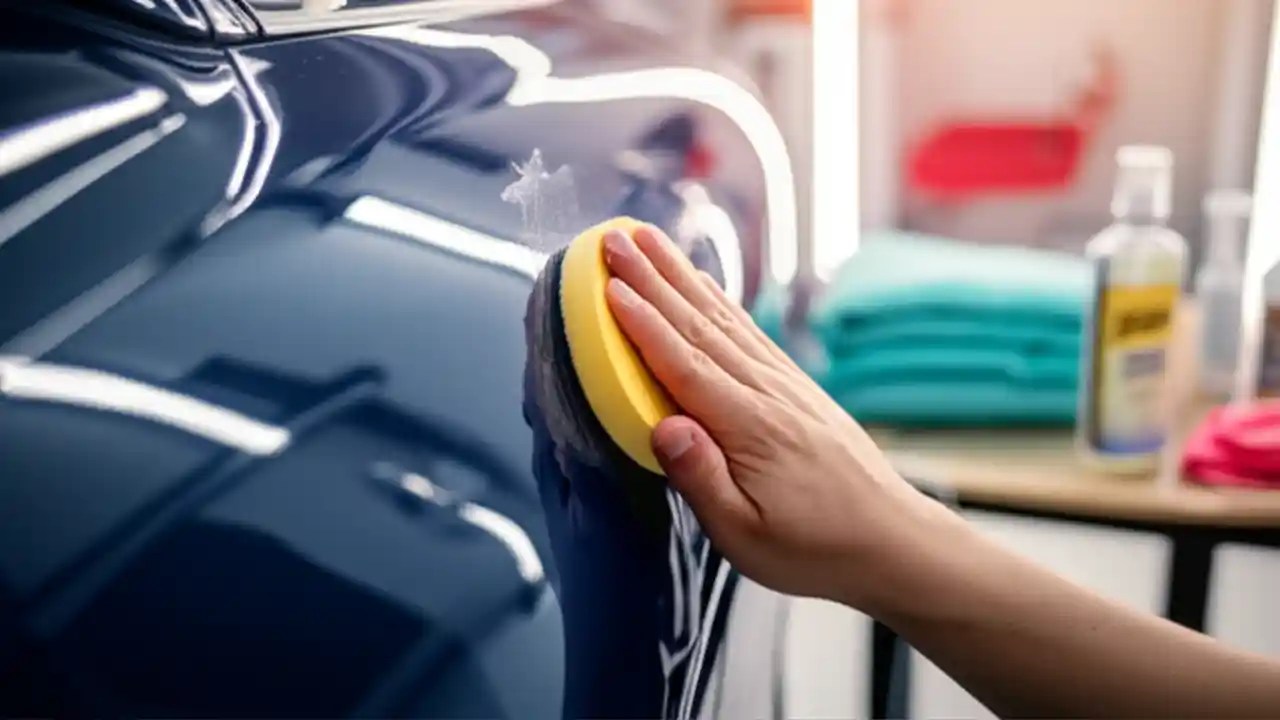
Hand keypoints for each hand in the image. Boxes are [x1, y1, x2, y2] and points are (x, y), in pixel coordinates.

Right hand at [602, 226, 952, 609]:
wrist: (890, 540)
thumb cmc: (814, 549)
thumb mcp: (747, 536)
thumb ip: (702, 479)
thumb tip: (662, 427)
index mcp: (749, 428)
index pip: (684, 365)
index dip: (643, 324)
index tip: (608, 287)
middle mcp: (766, 393)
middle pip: (698, 325)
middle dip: (652, 278)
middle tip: (613, 238)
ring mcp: (783, 384)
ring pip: (722, 318)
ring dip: (680, 276)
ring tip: (648, 240)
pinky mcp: (794, 386)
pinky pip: (747, 330)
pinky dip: (717, 299)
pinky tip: (700, 282)